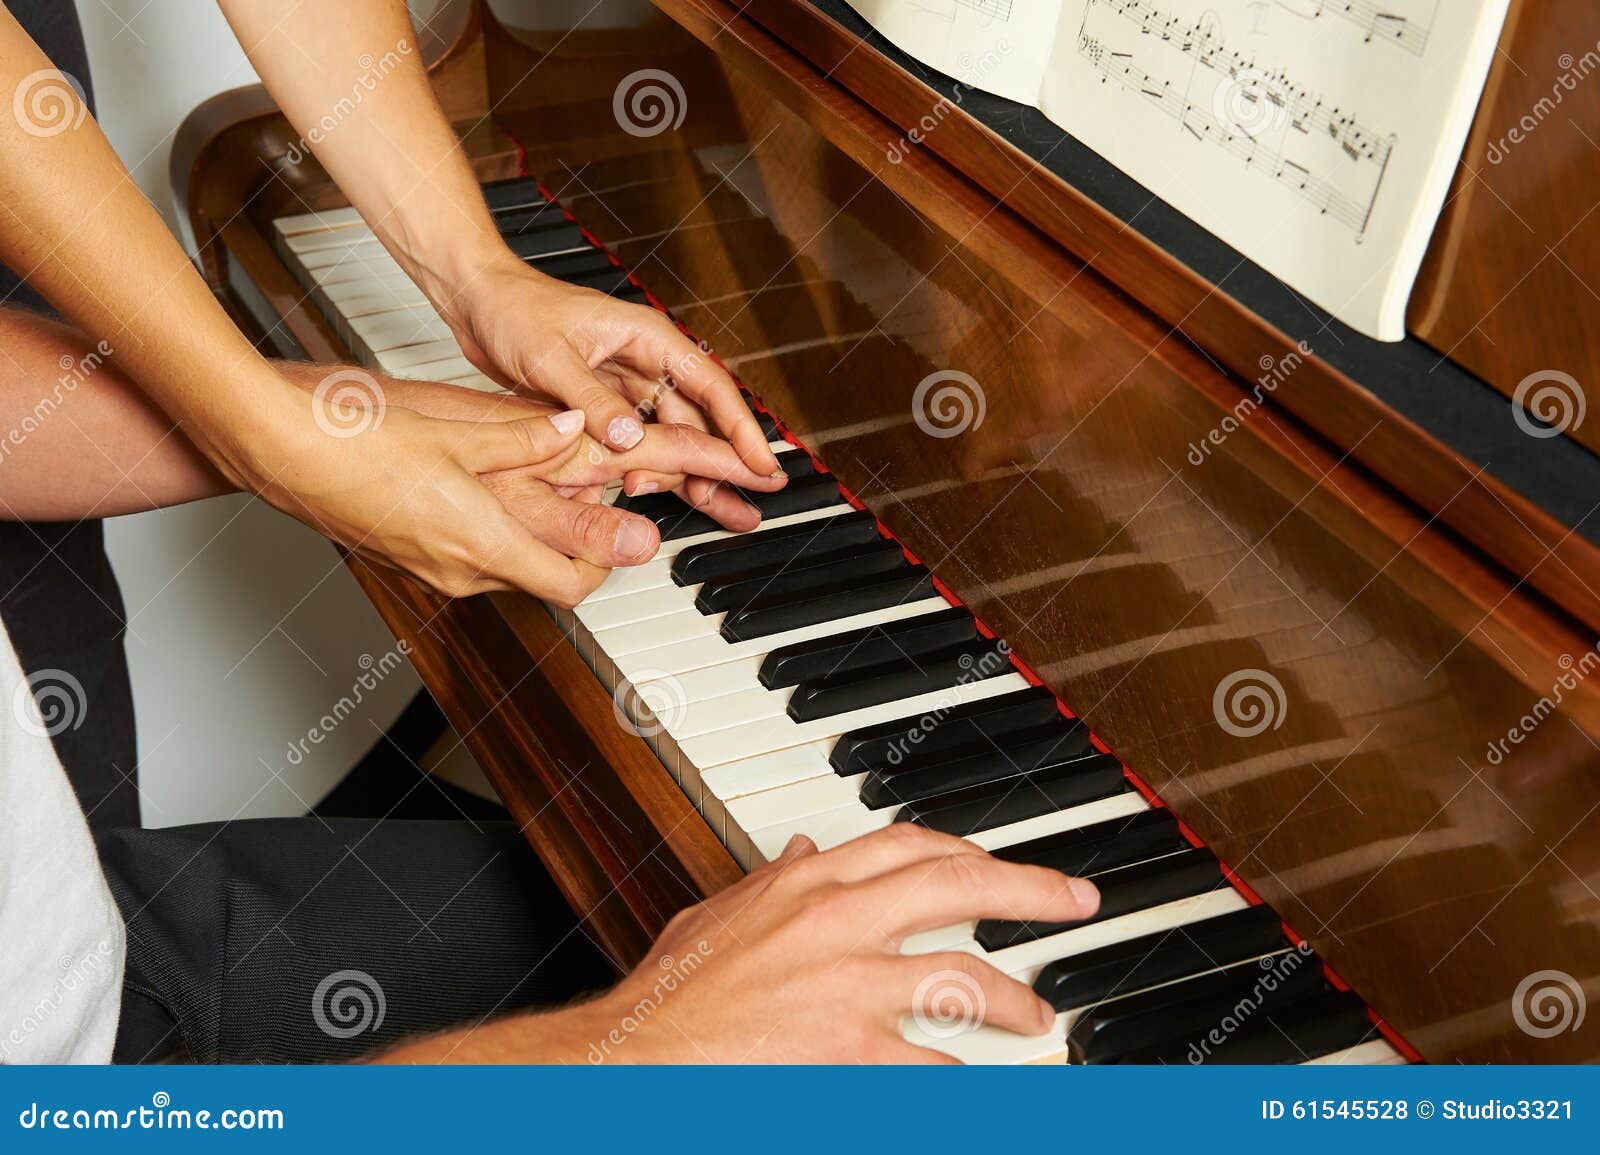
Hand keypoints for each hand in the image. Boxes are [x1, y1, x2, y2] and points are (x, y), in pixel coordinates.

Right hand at [252, 367, 786, 605]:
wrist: (273, 447)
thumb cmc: (351, 437)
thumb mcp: (456, 427)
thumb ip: (525, 436)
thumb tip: (578, 429)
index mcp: (478, 542)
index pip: (574, 583)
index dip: (611, 559)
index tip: (632, 528)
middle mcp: (458, 570)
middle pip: (547, 580)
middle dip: (584, 548)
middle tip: (609, 507)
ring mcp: (429, 569)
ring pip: (511, 568)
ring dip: (541, 539)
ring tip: (562, 491)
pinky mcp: (408, 556)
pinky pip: (472, 556)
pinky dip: (500, 532)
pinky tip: (498, 492)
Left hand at [443, 259, 783, 511]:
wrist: (476, 300)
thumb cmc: (513, 308)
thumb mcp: (552, 358)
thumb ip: (593, 401)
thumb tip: (630, 440)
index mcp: (648, 338)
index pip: (712, 387)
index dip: (742, 430)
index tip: (762, 465)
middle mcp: (645, 362)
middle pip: (699, 420)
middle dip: (723, 464)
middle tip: (747, 505)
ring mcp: (625, 385)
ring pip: (671, 436)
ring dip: (685, 472)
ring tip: (709, 509)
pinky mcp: (602, 404)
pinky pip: (637, 441)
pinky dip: (646, 466)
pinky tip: (649, 492)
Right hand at [585, 825, 1099, 1063]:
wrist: (639, 1058)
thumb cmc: (670, 997)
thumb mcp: (716, 915)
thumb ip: (767, 881)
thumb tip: (798, 849)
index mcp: (806, 885)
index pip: (909, 844)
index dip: (969, 852)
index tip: (1000, 866)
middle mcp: (837, 923)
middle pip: (959, 886)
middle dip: (1029, 892)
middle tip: (1076, 901)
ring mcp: (850, 987)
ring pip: (963, 979)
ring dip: (1012, 1000)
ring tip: (1038, 1017)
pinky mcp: (854, 1053)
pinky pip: (934, 1066)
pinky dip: (961, 1077)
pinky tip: (974, 1083)